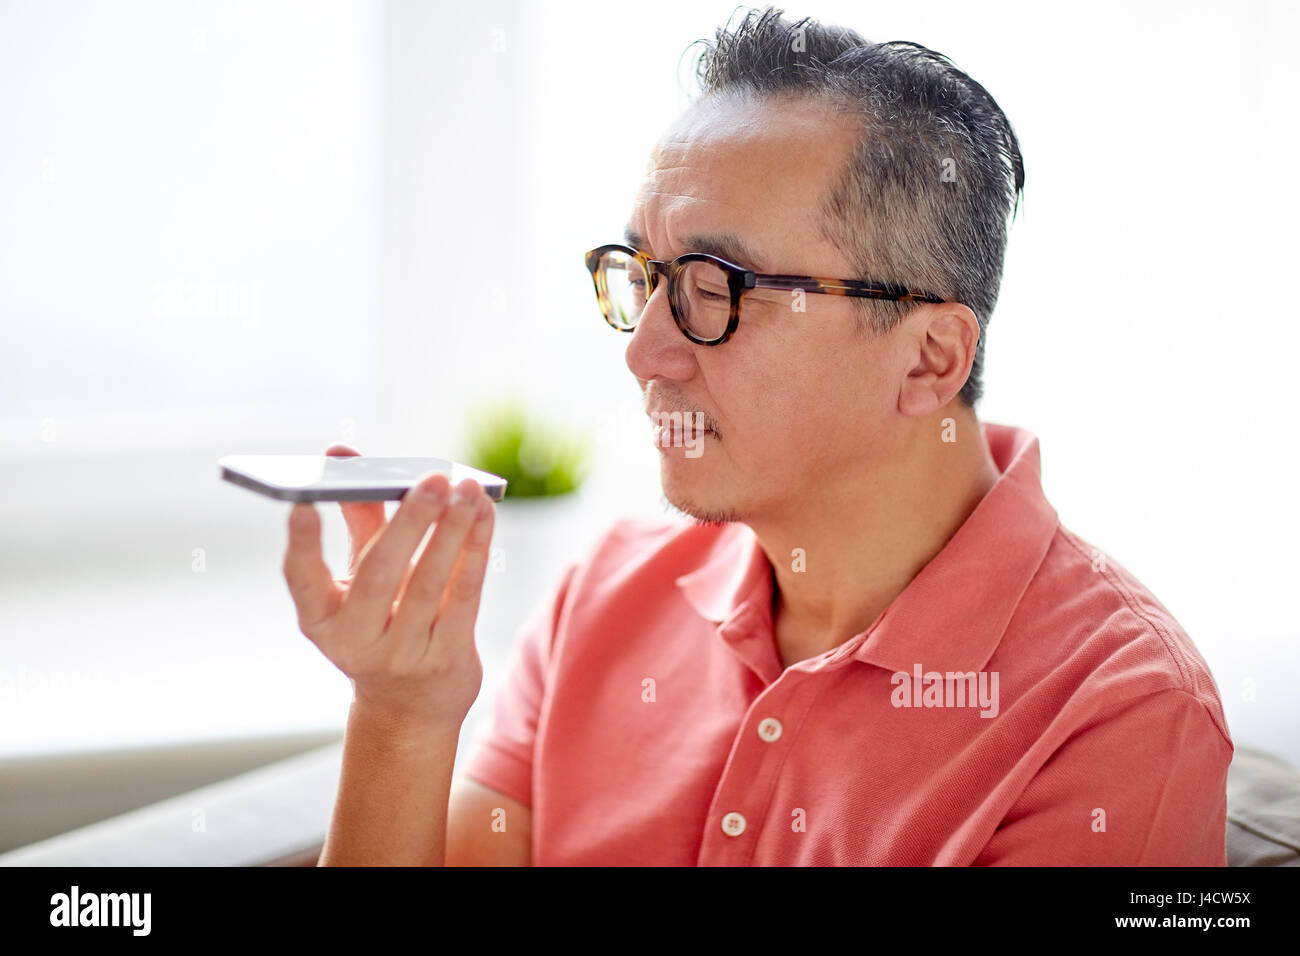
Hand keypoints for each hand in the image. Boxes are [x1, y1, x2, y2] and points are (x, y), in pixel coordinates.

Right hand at [282, 443, 495, 732]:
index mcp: (321, 620)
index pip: (302, 580)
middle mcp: (355, 641)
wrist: (411, 706)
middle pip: (379, 575)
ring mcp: (403, 654)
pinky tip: (483, 514)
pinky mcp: (447, 658)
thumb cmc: (381, 618)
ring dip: (452, 530)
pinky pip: (464, 595)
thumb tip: (340, 453)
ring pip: (429, 583)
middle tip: (432, 479)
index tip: (301, 501)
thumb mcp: (360, 576)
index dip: (300, 543)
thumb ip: (357, 515)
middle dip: (408, 523)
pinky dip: (475, 549)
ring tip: (466, 488)